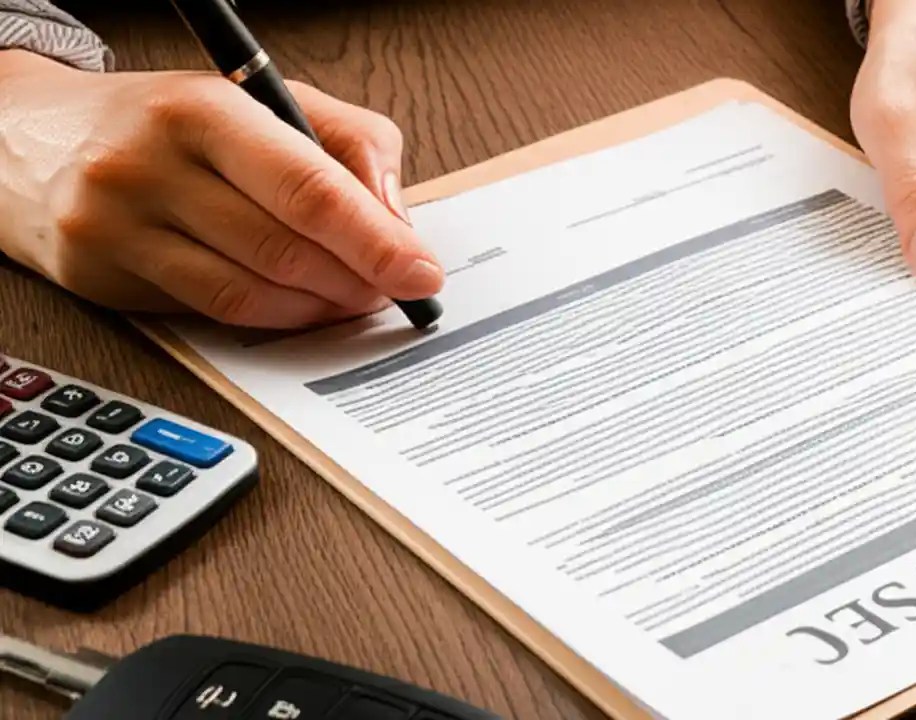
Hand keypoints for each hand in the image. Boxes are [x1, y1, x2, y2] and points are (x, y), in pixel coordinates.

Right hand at [0, 50, 442, 327]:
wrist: (33, 137)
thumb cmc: (169, 123)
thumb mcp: (263, 101)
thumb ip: (350, 145)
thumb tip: (399, 221)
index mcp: (202, 109)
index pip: (309, 187)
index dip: (376, 240)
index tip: (421, 271)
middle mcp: (150, 165)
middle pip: (285, 249)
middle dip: (357, 279)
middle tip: (395, 289)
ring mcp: (118, 225)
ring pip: (250, 293)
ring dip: (320, 306)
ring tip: (354, 298)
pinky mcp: (102, 275)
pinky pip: (212, 312)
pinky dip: (274, 317)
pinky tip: (301, 306)